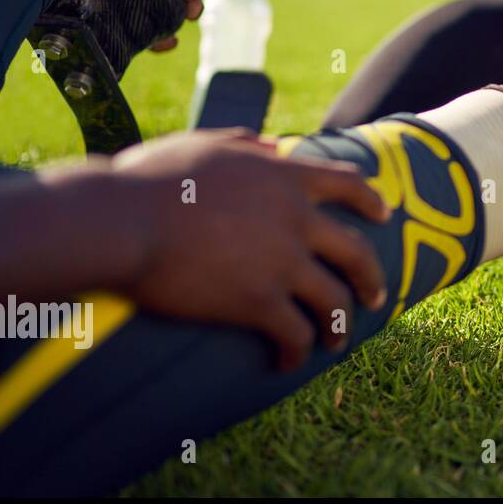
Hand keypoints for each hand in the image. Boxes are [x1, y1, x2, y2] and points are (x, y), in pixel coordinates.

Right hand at [109, 129, 390, 369]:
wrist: (119, 223)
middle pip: (357, 252)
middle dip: (371, 278)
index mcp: (285, 177)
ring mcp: (282, 263)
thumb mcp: (204, 144)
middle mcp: (296, 219)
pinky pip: (296, 334)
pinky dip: (297, 352)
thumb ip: (244, 142)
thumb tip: (271, 143)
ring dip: (340, 326)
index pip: (349, 183)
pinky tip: (288, 361)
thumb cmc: (149, 180)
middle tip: (374, 296)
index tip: (383, 215)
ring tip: (336, 341)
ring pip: (334, 302)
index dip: (370, 201)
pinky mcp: (259, 302)